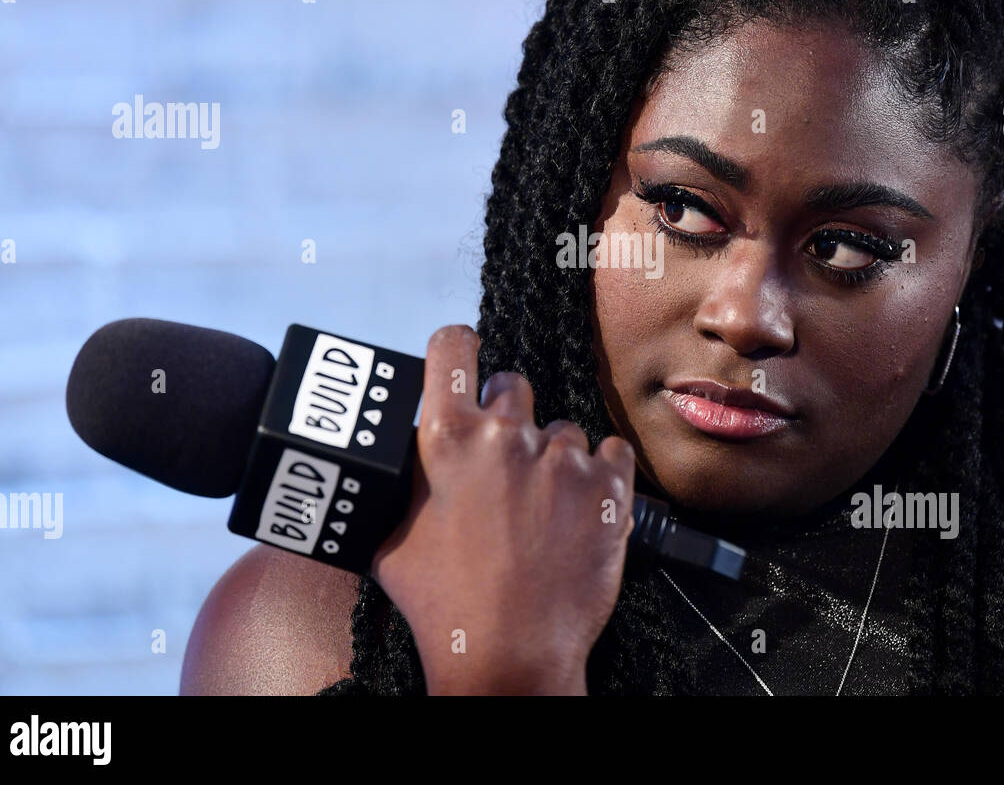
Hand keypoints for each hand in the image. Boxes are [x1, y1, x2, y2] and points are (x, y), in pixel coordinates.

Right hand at [370, 325, 637, 694]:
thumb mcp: (393, 537)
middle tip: (502, 462)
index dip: (456, 349)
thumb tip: (408, 455)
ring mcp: (561, 460)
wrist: (508, 656)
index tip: (462, 358)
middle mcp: (505, 436)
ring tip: (540, 507)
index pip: (452, 347)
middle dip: (506, 416)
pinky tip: (580, 507)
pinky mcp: (607, 487)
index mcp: (447, 439)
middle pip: (511, 385)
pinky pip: (610, 452)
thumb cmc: (445, 605)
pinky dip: (599, 473)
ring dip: (552, 455)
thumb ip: (404, 481)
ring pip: (561, 428)